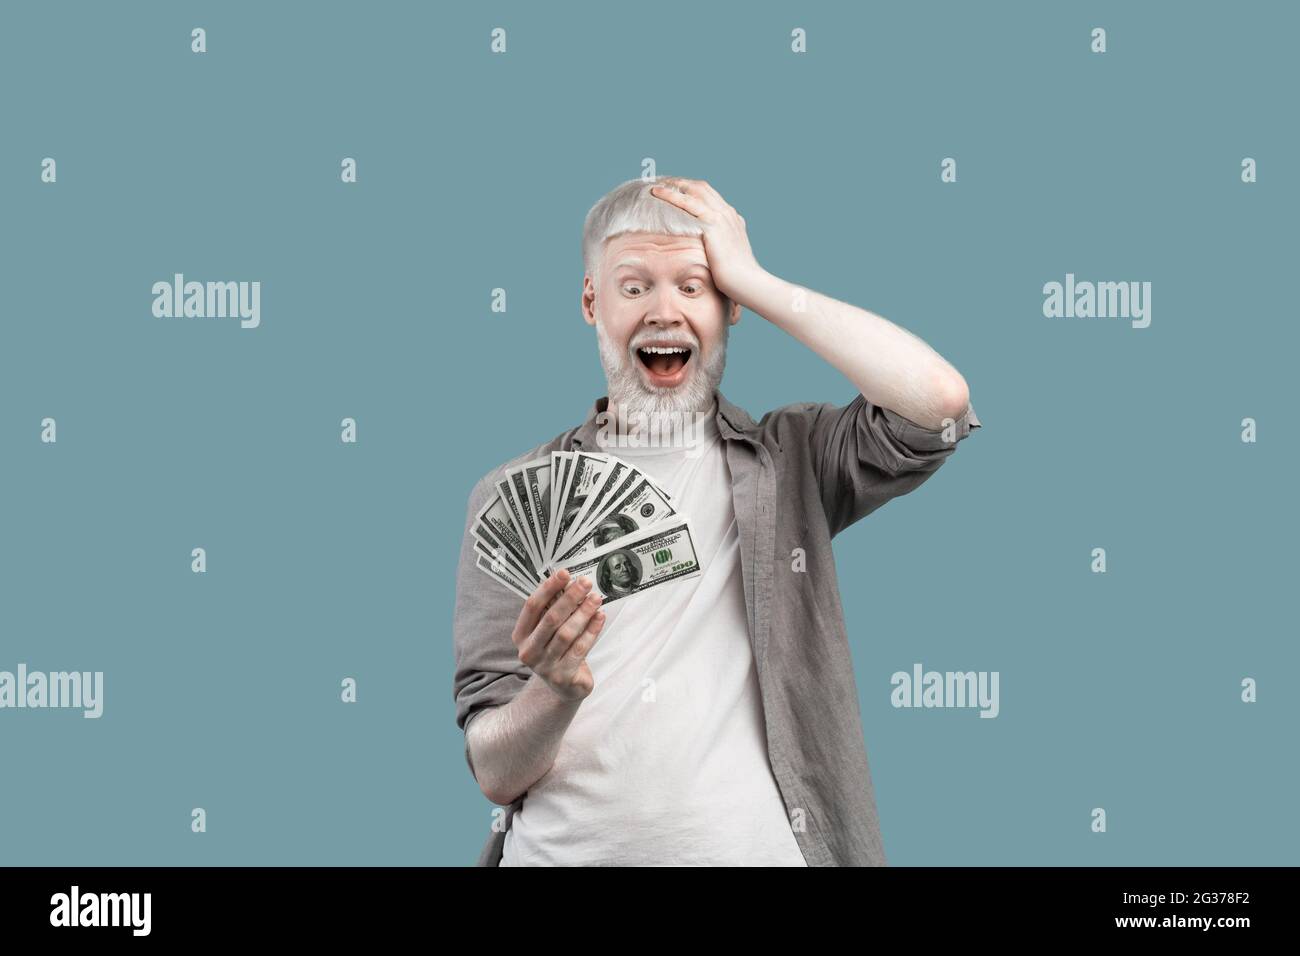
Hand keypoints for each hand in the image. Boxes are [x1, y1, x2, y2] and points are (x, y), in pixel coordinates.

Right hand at [511, 569, 605, 700]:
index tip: (564, 573)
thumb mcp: (548, 630)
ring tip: (596, 598)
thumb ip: (553, 609)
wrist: (564, 686)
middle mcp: (528, 651)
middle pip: (550, 619)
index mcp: (521, 635)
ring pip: (566, 634)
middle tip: (585, 583)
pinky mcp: (562, 676)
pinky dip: (592, 630)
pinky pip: (580, 648)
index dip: (548, 588)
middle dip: (569, 598)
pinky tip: (600, 617)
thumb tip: (569, 581)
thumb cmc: (557, 649)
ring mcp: (544, 666)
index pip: (532, 606)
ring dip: (583, 613)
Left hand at [648, 178, 765, 304]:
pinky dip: (671, 195)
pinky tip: (656, 193)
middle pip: (701, 188)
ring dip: (673, 184)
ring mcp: (721, 216)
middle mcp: (727, 213)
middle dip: (681, 183)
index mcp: (732, 219)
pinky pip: (688, 203)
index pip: (709, 196)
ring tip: (655, 185)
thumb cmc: (736, 278)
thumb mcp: (727, 258)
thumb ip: (717, 250)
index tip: (674, 191)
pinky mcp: (713, 224)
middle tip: (661, 183)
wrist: (747, 282)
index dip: (690, 190)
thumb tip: (705, 256)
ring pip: (694, 190)